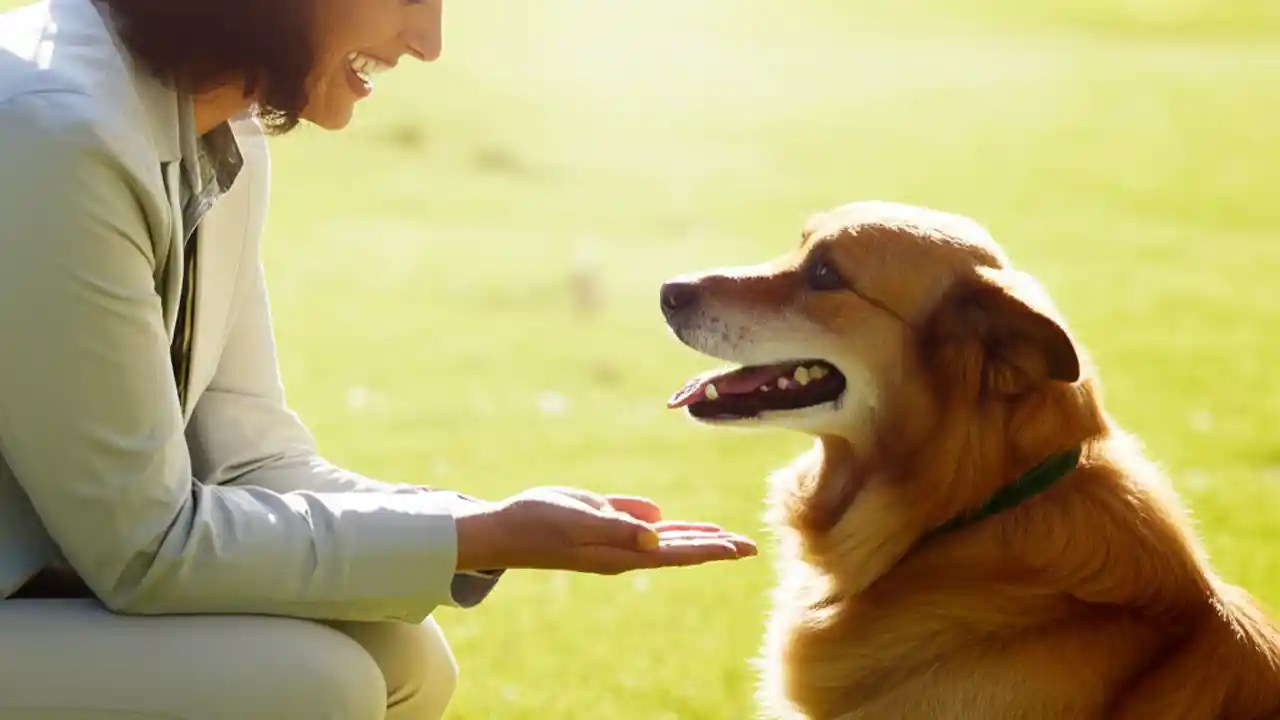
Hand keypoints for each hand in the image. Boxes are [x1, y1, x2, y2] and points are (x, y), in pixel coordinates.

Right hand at [454, 486, 756, 574]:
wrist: (502, 527)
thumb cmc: (538, 523)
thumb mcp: (579, 520)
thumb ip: (618, 528)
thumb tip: (658, 537)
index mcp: (622, 554)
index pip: (679, 553)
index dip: (713, 550)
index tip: (743, 549)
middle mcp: (623, 549)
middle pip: (679, 549)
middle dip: (715, 546)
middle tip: (749, 546)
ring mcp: (611, 536)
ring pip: (664, 537)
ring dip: (694, 536)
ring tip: (724, 536)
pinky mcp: (598, 521)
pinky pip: (638, 523)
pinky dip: (661, 523)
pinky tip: (671, 521)